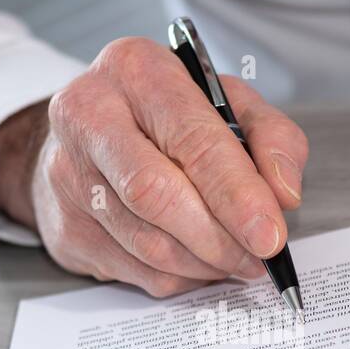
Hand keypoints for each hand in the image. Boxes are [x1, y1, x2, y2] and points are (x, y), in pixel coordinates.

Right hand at [0, 37, 307, 296]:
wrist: (85, 136)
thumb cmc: (166, 119)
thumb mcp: (229, 105)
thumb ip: (271, 138)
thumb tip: (284, 195)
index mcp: (136, 70)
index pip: (191, 140)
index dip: (236, 194)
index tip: (270, 234)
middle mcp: (88, 116)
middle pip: (157, 195)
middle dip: (219, 239)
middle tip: (257, 259)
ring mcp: (67, 174)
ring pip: (146, 243)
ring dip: (203, 264)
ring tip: (235, 261)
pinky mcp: (65, 226)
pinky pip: (133, 270)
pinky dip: (178, 277)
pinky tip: (197, 264)